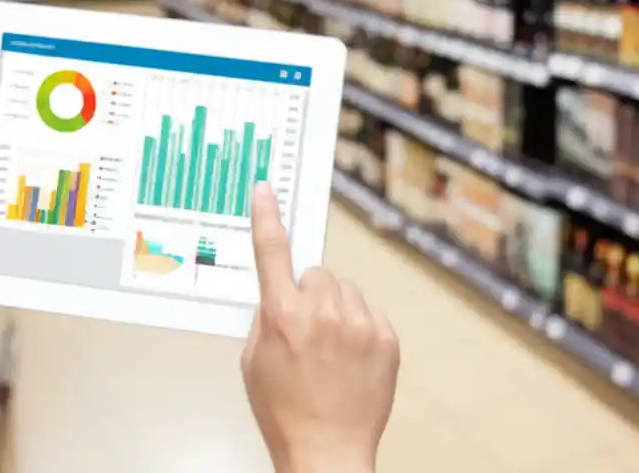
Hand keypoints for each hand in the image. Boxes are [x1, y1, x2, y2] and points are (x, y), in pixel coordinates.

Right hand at [241, 183, 398, 472]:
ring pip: (345, 290)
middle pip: (316, 273)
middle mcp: (322, 312)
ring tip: (330, 350)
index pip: (272, 252)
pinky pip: (369, 310)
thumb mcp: (253, 361)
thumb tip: (277, 293)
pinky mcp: (385, 336)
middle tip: (305, 331)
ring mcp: (358, 323)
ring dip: (336, 309)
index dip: (267, 216)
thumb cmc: (285, 412)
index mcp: (282, 315)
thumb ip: (264, 318)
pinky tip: (350, 358)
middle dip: (309, 294)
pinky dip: (359, 326)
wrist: (328, 450)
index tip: (268, 190)